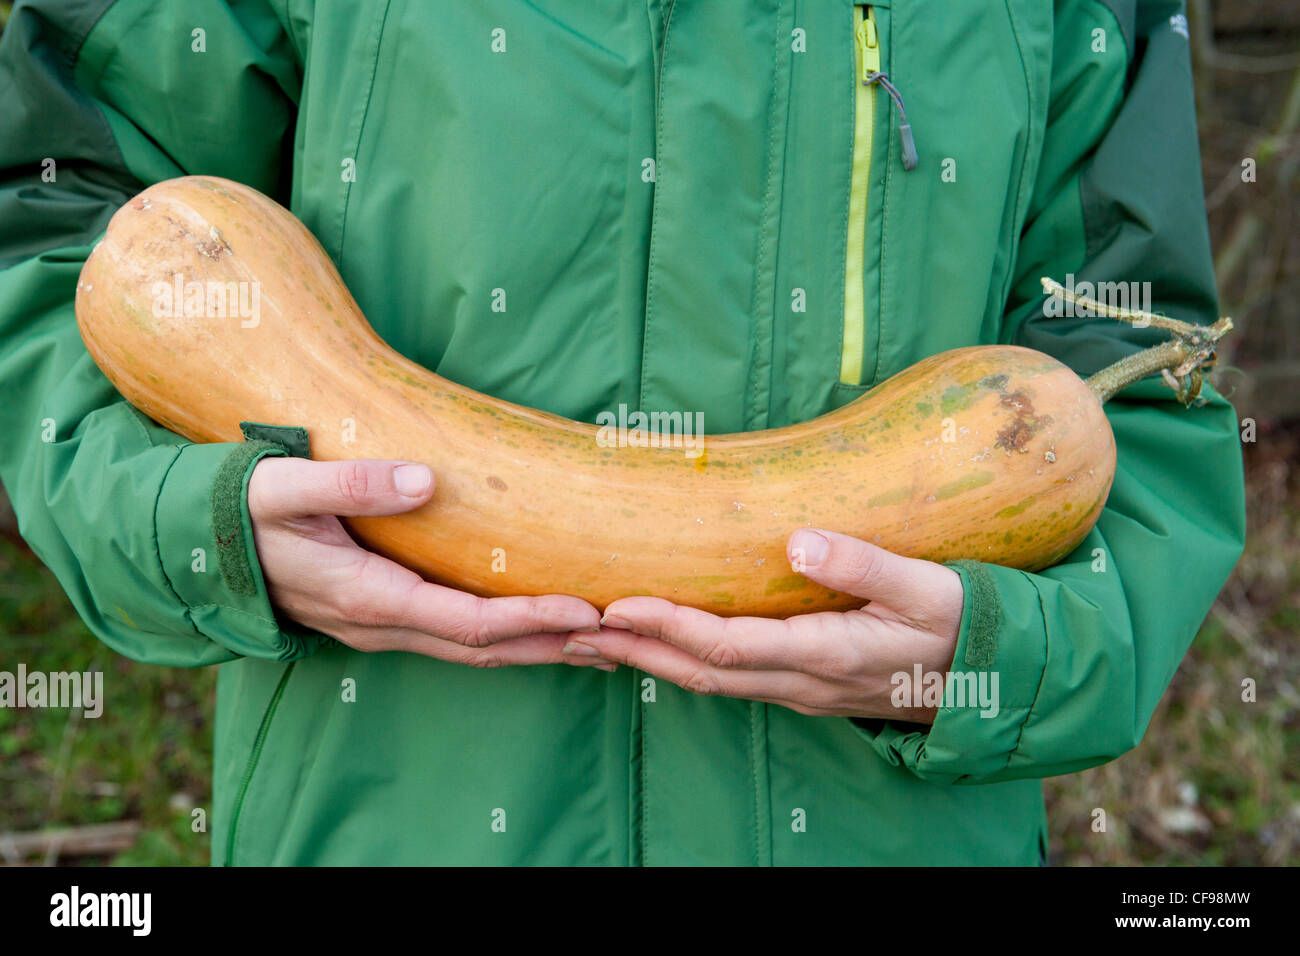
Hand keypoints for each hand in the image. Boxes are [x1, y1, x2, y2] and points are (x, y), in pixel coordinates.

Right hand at [247, 457, 606, 667]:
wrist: (193, 544)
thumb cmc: (238, 508)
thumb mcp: (283, 486)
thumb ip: (349, 482)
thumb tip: (421, 479)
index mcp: (365, 596)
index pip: (467, 622)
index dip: (530, 619)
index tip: (586, 610)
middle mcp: (379, 624)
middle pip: (483, 648)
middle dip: (550, 645)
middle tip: (618, 637)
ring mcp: (380, 626)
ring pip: (471, 649)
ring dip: (533, 647)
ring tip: (594, 638)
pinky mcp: (381, 615)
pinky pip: (453, 636)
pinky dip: (502, 636)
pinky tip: (533, 624)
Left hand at [560, 529, 964, 720]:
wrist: (997, 682)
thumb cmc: (965, 626)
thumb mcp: (929, 586)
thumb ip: (864, 562)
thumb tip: (796, 538)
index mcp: (827, 655)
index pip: (727, 648)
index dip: (668, 628)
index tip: (617, 607)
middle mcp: (802, 682)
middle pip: (701, 674)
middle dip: (637, 653)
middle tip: (573, 631)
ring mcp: (801, 691)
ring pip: (710, 683)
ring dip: (652, 662)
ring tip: (597, 642)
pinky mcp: (805, 687)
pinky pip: (731, 681)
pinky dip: (686, 664)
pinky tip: (661, 648)